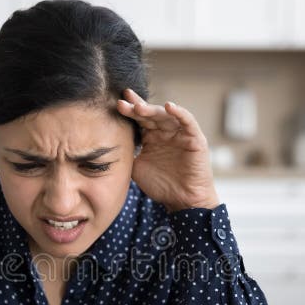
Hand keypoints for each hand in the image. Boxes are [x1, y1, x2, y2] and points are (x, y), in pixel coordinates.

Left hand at [117, 88, 218, 212]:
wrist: (183, 202)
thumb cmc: (161, 186)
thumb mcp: (137, 167)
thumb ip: (127, 153)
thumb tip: (108, 142)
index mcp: (152, 137)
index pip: (139, 119)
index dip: (129, 110)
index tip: (116, 103)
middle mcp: (166, 132)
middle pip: (150, 114)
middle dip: (136, 108)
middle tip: (122, 102)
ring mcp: (180, 133)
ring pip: (166, 116)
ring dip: (153, 110)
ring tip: (139, 107)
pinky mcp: (195, 138)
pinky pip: (188, 121)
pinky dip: (179, 113)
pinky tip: (169, 106)